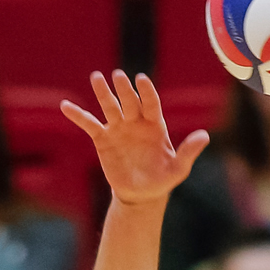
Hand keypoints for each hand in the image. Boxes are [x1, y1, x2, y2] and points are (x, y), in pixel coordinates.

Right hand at [61, 72, 207, 206]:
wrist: (140, 194)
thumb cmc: (162, 180)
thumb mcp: (178, 169)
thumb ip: (189, 152)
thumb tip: (205, 136)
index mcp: (155, 125)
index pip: (151, 104)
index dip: (147, 92)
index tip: (141, 79)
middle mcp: (136, 122)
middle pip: (129, 101)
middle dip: (124, 89)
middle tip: (118, 76)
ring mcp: (118, 128)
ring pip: (110, 106)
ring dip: (103, 93)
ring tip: (96, 77)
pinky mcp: (103, 138)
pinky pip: (89, 124)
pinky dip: (78, 115)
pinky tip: (65, 106)